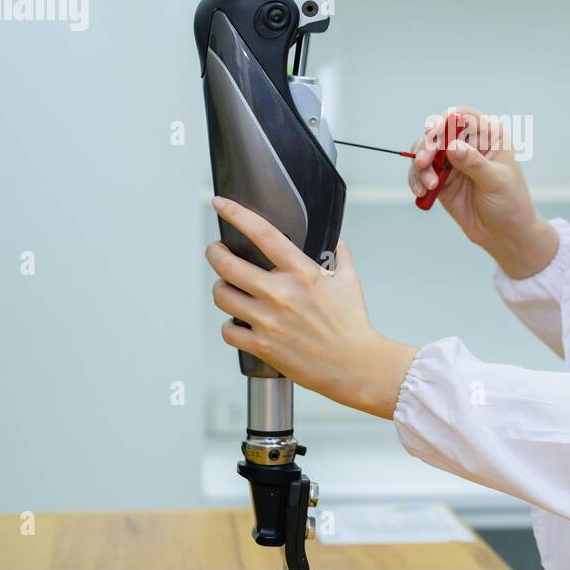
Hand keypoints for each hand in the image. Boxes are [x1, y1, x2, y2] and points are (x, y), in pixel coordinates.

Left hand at [205, 196, 419, 419]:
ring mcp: (267, 320)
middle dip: (215, 253)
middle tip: (217, 251)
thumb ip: (342, 258)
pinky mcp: (262, 346)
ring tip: (227, 288)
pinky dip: (230, 326)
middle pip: (227, 264)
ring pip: (222, 296)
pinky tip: (239, 323)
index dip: (237, 214)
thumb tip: (338, 244)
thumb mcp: (350, 283)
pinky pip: (228, 331)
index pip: (262, 233)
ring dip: (221, 289)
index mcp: (302, 273)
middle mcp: (280, 294)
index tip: (221, 204)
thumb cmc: (353, 326)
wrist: (355, 365)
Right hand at [407, 105, 556, 278]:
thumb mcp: (496, 182)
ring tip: (428, 185)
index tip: (432, 133)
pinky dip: (416, 179)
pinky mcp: (440, 179)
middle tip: (423, 162)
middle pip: (438, 131)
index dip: (444, 120)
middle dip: (426, 145)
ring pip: (425, 150)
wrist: (505, 233)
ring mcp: (452, 161)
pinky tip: (421, 192)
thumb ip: (474, 164)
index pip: (462, 116)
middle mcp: (468, 143)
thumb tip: (452, 146)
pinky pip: (420, 172)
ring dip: (420, 165)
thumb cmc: (511, 203)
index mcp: (488, 135)